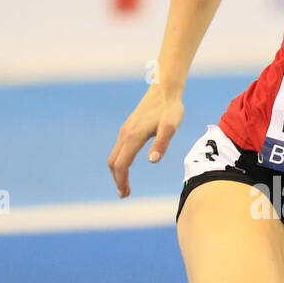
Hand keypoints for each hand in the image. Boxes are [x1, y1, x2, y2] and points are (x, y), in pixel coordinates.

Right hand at [108, 79, 183, 196]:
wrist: (164, 89)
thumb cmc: (170, 108)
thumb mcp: (170, 127)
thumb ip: (161, 143)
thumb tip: (152, 161)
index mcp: (133, 137)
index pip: (121, 165)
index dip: (122, 181)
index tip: (125, 194)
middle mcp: (125, 134)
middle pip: (113, 162)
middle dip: (117, 179)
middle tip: (125, 194)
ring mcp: (125, 130)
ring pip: (114, 155)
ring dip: (117, 171)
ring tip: (125, 184)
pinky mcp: (128, 127)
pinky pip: (118, 149)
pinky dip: (120, 161)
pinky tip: (127, 165)